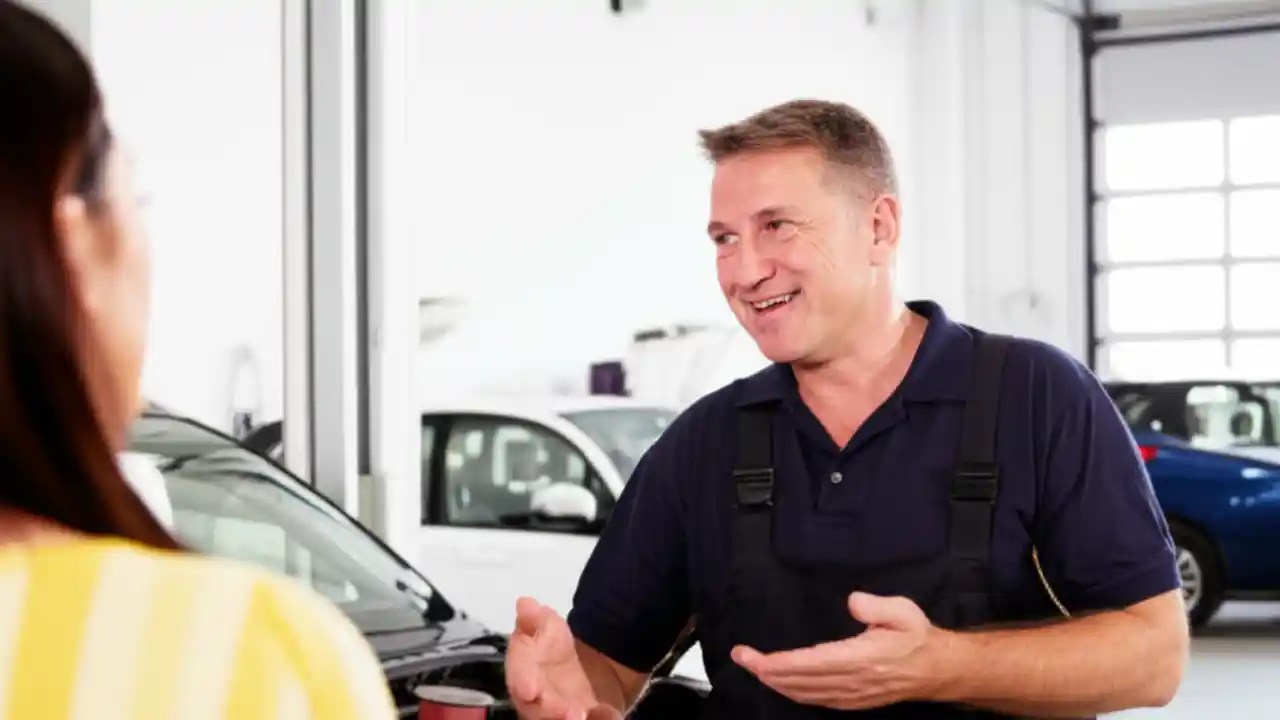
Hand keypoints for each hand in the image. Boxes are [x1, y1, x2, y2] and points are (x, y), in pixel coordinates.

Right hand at [505, 597, 617, 719]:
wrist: (588, 665)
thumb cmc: (557, 646)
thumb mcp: (548, 626)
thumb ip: (536, 619)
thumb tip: (525, 603)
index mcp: (525, 675)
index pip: (519, 679)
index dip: (522, 683)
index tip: (529, 690)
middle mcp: (540, 700)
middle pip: (538, 710)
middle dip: (549, 711)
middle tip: (568, 712)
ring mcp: (561, 713)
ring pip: (557, 719)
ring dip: (567, 718)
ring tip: (581, 715)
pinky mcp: (587, 719)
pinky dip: (601, 718)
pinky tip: (606, 713)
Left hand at [730, 592, 953, 709]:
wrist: (937, 669)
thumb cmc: (917, 636)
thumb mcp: (902, 611)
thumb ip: (876, 606)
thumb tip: (852, 601)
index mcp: (860, 658)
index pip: (808, 663)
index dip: (777, 662)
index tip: (753, 657)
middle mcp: (852, 681)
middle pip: (799, 681)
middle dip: (766, 671)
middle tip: (741, 658)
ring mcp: (852, 695)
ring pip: (804, 694)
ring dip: (776, 683)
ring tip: (754, 669)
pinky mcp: (853, 701)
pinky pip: (816, 700)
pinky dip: (794, 693)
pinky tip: (782, 686)